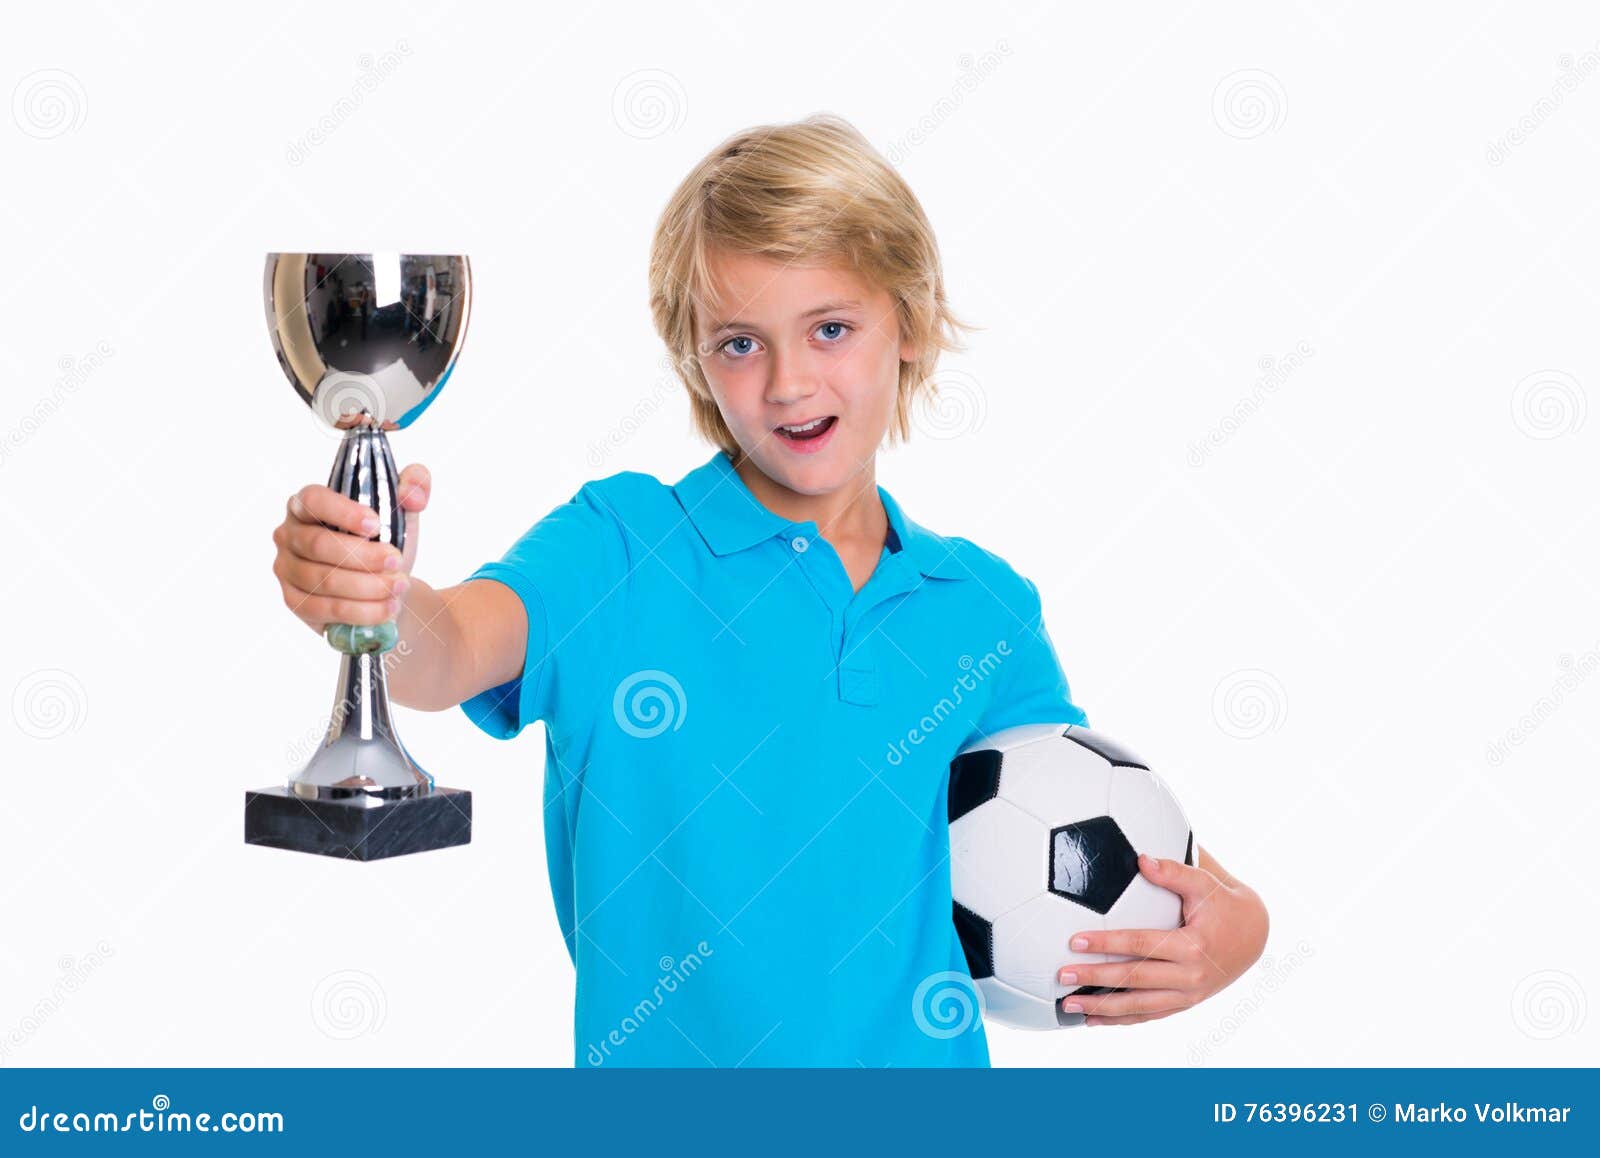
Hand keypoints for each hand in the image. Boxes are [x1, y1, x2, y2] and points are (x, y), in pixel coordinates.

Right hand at [271, 463, 431, 633]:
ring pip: (324, 580)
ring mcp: (287, 569)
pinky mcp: (295, 601)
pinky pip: (324, 609)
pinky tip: (386, 608)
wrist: (386, 586)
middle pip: (319, 544)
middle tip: (397, 562)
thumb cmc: (386, 541)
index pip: (313, 500)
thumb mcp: (404, 510)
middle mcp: (289, 534)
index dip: (342, 512)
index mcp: (307, 503)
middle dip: (364, 556)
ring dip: (367, 586)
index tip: (376, 525)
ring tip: (398, 586)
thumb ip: (415, 484)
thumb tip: (414, 495)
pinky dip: (360, 611)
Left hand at [1057, 848, 1268, 1025]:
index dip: (1106, 944)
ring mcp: (1188, 995)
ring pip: (1140, 1007)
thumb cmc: (1223, 904)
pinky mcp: (1185, 1003)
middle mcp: (1190, 977)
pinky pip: (1149, 1015)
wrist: (1253, 935)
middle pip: (1134, 980)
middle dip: (1095, 979)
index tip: (1074, 941)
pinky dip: (1121, 1020)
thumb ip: (1174, 872)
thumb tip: (1142, 859)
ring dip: (1103, 1008)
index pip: (1140, 946)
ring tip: (1069, 1005)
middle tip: (1062, 976)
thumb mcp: (1205, 884)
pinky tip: (1093, 1020)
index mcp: (1192, 947)